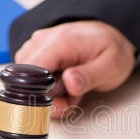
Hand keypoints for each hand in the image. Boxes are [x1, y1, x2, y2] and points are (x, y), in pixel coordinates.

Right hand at [14, 21, 135, 117]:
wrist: (113, 35)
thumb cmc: (113, 49)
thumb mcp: (112, 66)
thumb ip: (89, 76)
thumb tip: (69, 82)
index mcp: (61, 42)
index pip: (31, 71)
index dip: (41, 93)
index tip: (59, 103)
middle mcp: (44, 40)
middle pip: (26, 78)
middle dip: (48, 96)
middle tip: (72, 97)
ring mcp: (39, 45)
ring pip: (28, 80)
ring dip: (50, 93)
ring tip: (73, 89)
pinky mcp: (38, 52)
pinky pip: (33, 76)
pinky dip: (49, 87)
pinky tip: (66, 85)